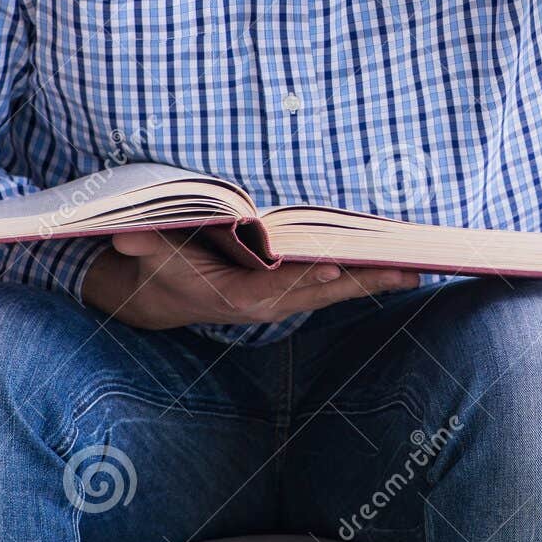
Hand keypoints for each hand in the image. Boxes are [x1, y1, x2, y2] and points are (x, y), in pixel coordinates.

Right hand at [80, 227, 421, 332]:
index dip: (304, 282)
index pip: (275, 290)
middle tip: (403, 272)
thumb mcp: (145, 256)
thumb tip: (128, 239)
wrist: (160, 296)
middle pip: (319, 294)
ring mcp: (281, 300)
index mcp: (234, 297)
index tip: (335, 272)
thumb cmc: (158, 267)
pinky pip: (333, 287)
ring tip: (414, 272)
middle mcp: (266, 303)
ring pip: (334, 292)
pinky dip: (364, 278)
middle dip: (361, 283)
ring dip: (373, 283)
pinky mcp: (291, 292)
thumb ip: (143, 247)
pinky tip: (396, 271)